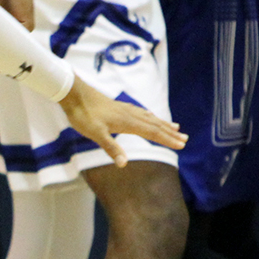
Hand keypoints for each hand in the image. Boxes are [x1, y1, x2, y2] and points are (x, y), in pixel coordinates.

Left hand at [58, 76, 185, 167]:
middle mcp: (130, 114)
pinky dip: (150, 116)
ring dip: (163, 124)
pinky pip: (141, 112)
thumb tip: (124, 164)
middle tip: (185, 139)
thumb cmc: (83, 115)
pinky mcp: (119, 107)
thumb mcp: (96, 134)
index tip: (181, 145)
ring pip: (149, 117)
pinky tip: (150, 116)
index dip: (167, 140)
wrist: (73, 94)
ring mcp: (125, 109)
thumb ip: (111, 148)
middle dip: (170, 133)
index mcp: (128, 122)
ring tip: (175, 127)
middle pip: (155, 125)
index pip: (152, 133)